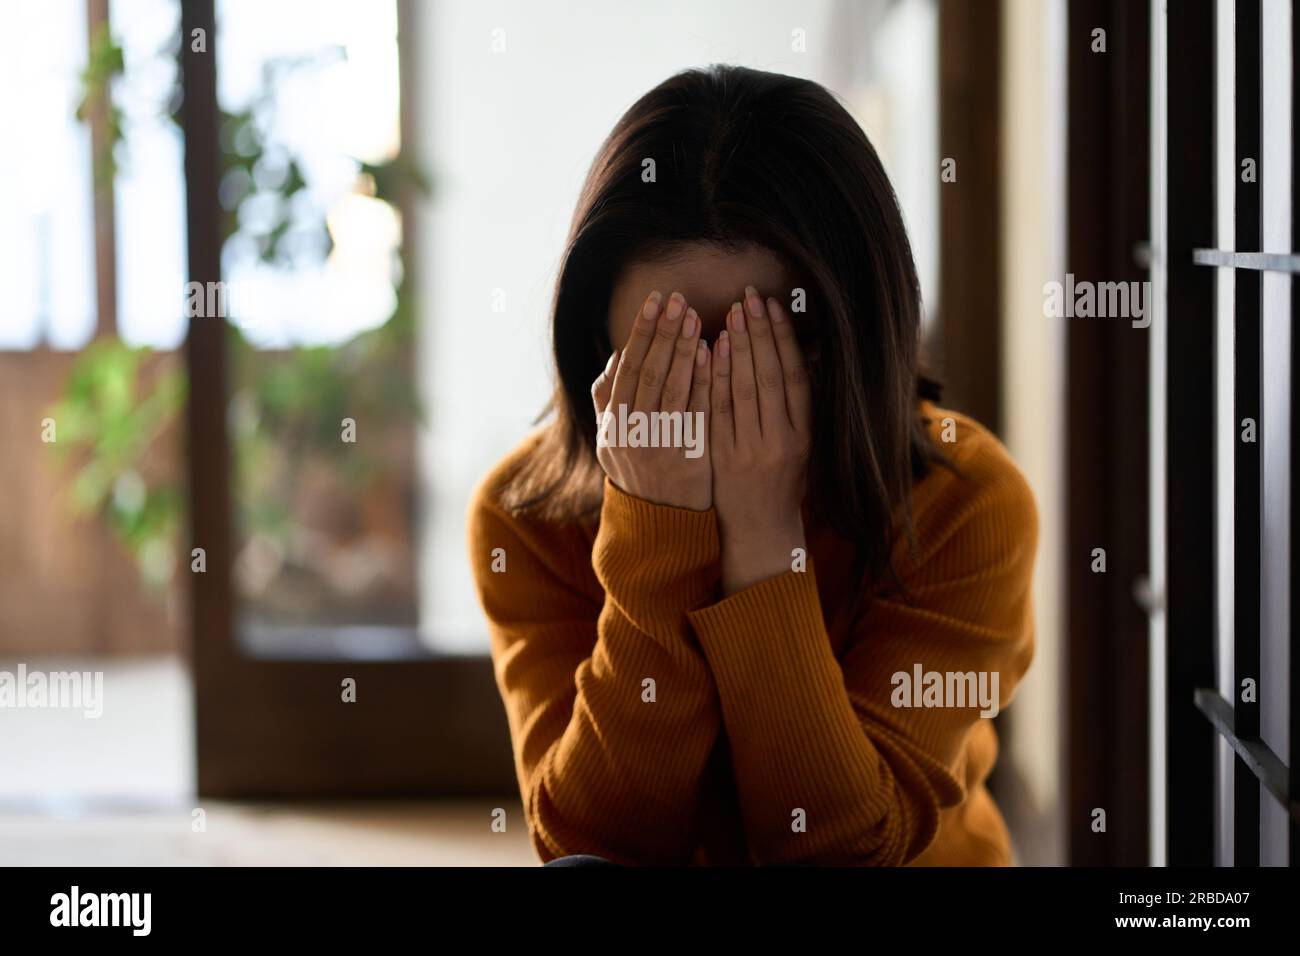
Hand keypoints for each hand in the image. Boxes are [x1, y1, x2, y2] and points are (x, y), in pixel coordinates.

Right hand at [592, 290, 712, 510]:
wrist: (660, 525)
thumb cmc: (638, 472)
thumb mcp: (611, 441)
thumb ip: (607, 399)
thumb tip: (616, 355)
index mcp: (613, 427)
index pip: (626, 369)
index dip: (641, 333)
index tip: (655, 301)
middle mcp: (633, 436)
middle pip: (648, 374)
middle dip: (663, 333)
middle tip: (678, 300)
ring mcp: (662, 448)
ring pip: (673, 389)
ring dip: (684, 349)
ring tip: (695, 317)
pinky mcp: (691, 458)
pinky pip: (698, 411)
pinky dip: (704, 380)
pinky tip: (713, 353)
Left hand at [710, 287, 811, 594]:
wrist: (761, 529)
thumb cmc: (784, 481)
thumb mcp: (804, 445)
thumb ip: (802, 404)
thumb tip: (805, 353)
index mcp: (803, 435)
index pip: (793, 377)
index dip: (783, 340)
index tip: (773, 308)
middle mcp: (779, 441)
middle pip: (767, 377)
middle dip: (758, 334)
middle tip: (749, 298)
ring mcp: (749, 450)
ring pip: (742, 390)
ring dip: (736, 348)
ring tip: (731, 314)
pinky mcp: (722, 457)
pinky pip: (717, 411)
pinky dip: (715, 378)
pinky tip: (711, 350)